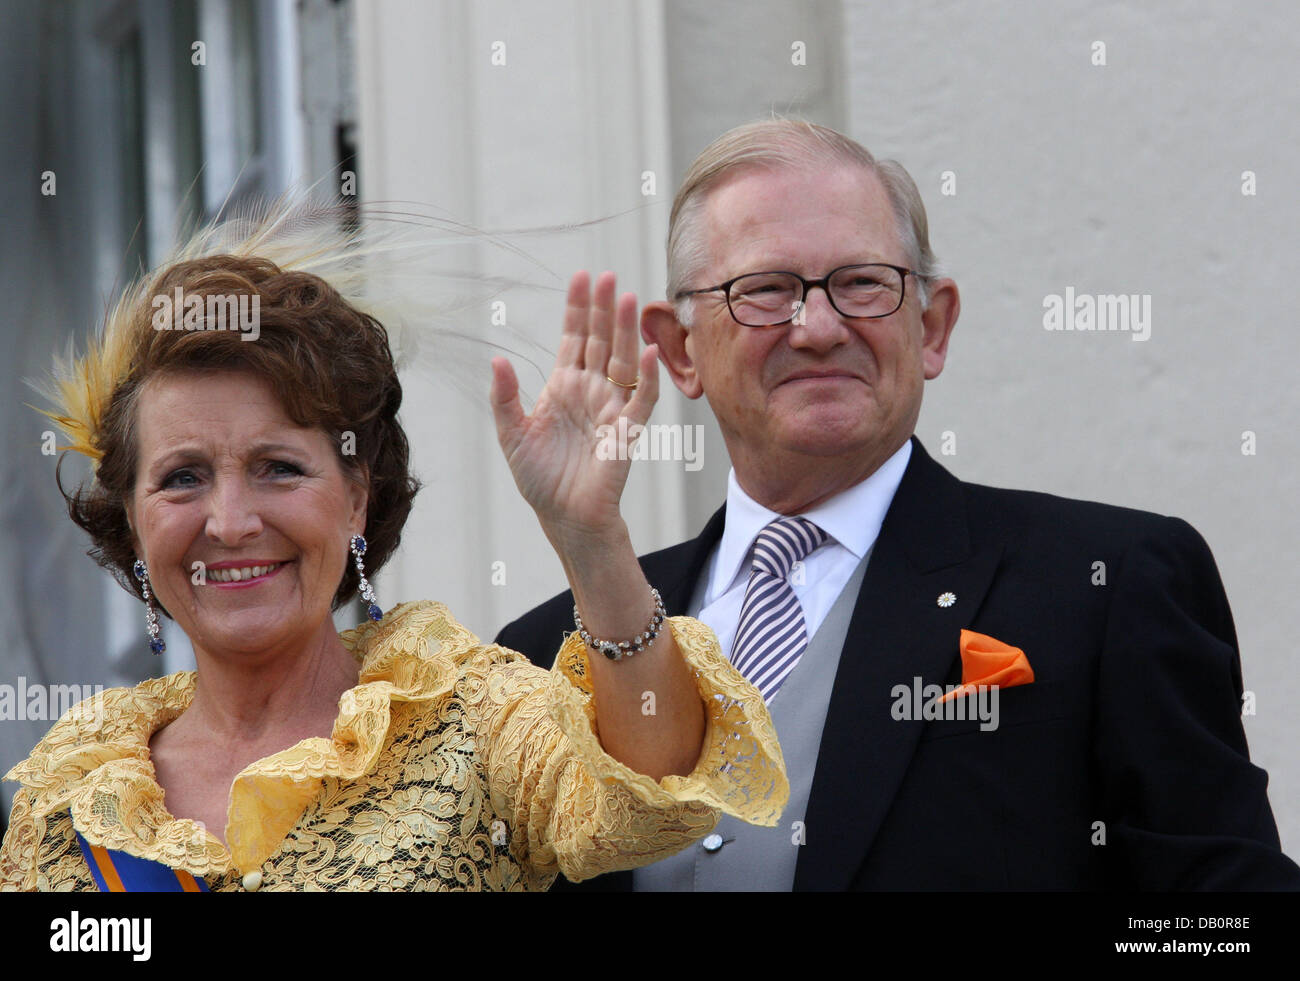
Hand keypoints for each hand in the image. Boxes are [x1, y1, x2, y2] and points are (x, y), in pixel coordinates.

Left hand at [491, 271, 658, 551]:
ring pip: (622, 361)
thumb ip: (505, 397)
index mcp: (563, 387)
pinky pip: (642, 400)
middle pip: (600, 340)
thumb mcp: (512, 434)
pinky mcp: (627, 431)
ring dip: (626, 332)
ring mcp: (611, 408)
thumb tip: (497, 359)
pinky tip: (647, 353)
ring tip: (627, 298)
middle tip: (607, 276)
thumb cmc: (540, 479)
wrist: (564, 516)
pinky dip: (647, 378)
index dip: (577, 309)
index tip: (581, 278)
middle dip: (603, 309)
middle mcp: (590, 390)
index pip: (574, 338)